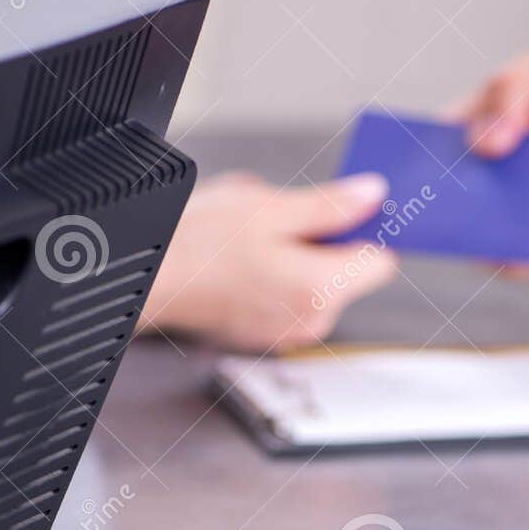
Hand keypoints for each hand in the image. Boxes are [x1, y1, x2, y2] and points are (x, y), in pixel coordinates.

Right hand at [142, 171, 395, 350]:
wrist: (146, 280)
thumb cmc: (195, 246)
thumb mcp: (269, 208)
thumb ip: (330, 206)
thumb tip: (372, 195)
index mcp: (320, 288)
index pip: (382, 259)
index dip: (367, 230)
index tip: (350, 210)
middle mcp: (311, 319)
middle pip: (349, 273)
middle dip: (325, 241)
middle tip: (282, 219)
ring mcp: (289, 331)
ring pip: (318, 283)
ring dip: (299, 257)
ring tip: (256, 240)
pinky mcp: (267, 334)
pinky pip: (291, 298)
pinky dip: (278, 277)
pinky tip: (245, 261)